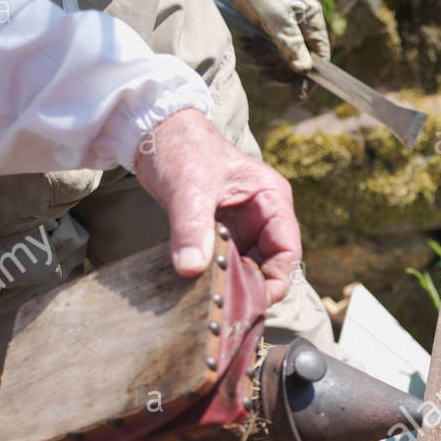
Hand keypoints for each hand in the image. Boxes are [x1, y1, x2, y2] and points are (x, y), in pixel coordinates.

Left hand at [134, 108, 299, 304]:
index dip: (274, 282)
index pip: (287, 252)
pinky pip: (226, 262)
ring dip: (231, 285)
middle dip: (250, 288)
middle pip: (269, 266)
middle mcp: (263, 216)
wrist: (153, 131)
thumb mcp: (189, 187)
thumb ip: (191, 228)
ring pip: (247, 268)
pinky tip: (199, 288)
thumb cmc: (181, 147)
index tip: (250, 303)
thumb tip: (191, 269)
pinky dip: (216, 277)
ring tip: (212, 302)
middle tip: (226, 309)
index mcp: (271, 200)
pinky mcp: (222, 233)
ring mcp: (243, 226)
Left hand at [216, 0, 330, 72]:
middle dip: (280, 71)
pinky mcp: (268, 25)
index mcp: (312, 21)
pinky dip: (256, 51)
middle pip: (298, 60)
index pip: (319, 56)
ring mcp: (284, 25)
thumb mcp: (277, 18)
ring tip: (248, 58)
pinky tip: (245, 48)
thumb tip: (304, 70)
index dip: (310, 77)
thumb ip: (292, 45)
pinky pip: (267, 47)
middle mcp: (301, 25)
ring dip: (264, 61)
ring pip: (280, 55)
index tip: (298, 94)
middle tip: (263, 79)